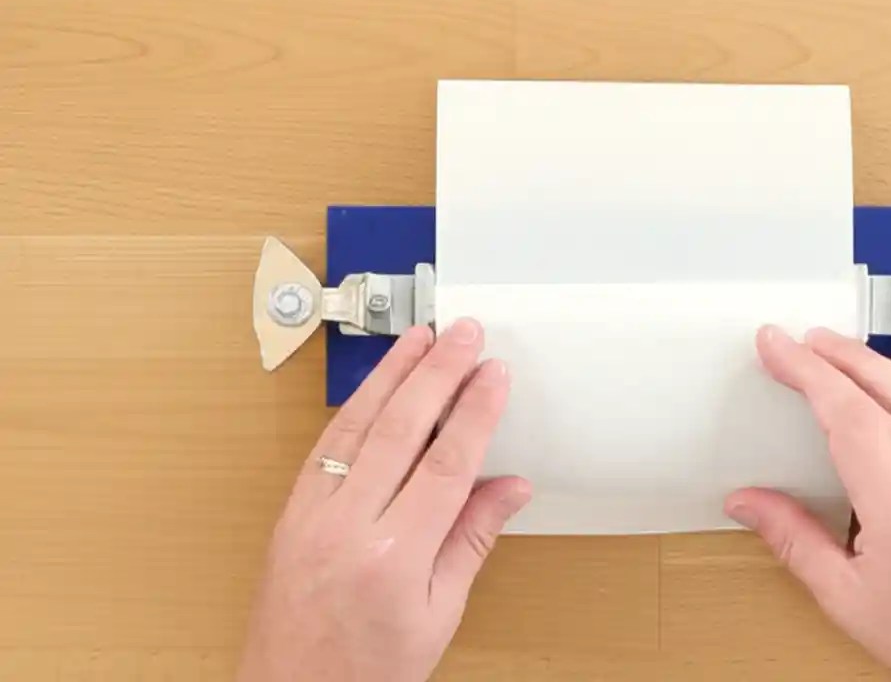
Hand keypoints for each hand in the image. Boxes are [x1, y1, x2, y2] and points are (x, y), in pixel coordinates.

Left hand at [237, 320, 529, 681]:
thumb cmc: (365, 673)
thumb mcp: (438, 616)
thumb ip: (472, 542)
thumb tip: (509, 489)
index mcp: (395, 559)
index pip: (447, 464)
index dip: (476, 411)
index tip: (494, 374)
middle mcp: (348, 529)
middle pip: (401, 428)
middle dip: (437, 372)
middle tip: (464, 333)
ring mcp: (312, 517)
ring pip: (356, 425)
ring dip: (391, 374)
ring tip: (419, 338)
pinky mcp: (290, 514)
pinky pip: (325, 446)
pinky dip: (353, 407)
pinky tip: (375, 384)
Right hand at [727, 327, 890, 681]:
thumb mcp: (845, 597)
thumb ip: (793, 540)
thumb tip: (748, 503)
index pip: (847, 413)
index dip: (806, 372)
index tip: (776, 347)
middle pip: (878, 390)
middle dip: (829, 356)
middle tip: (792, 340)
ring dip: (870, 359)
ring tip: (834, 343)